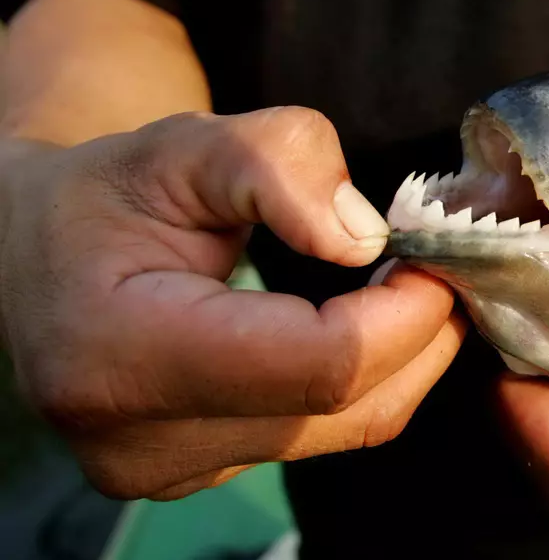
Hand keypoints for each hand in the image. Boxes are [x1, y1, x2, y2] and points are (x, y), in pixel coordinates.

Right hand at [0, 106, 464, 499]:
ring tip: (410, 285)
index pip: (317, 365)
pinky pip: (324, 434)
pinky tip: (371, 323)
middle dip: (418, 332)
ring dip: (404, 357)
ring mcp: (172, 472)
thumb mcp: (182, 144)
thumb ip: (277, 163)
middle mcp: (142, 443)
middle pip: (344, 407)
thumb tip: (364, 237)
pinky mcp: (202, 474)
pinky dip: (369, 378)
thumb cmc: (106, 195)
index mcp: (123, 355)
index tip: (436, 254)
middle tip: (438, 261)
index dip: (403, 314)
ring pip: (347, 428)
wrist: (37, 256)